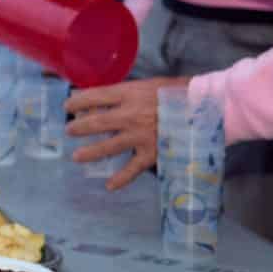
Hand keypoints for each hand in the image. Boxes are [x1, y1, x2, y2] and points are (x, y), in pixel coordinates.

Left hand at [64, 76, 193, 190]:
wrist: (205, 107)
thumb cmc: (178, 92)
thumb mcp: (149, 85)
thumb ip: (127, 93)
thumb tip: (104, 98)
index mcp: (129, 94)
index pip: (95, 96)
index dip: (78, 102)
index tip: (67, 106)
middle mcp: (130, 115)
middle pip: (96, 122)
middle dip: (79, 127)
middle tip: (69, 131)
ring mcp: (140, 136)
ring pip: (108, 146)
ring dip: (90, 152)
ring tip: (76, 156)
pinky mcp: (152, 153)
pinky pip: (132, 169)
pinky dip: (121, 179)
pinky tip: (109, 186)